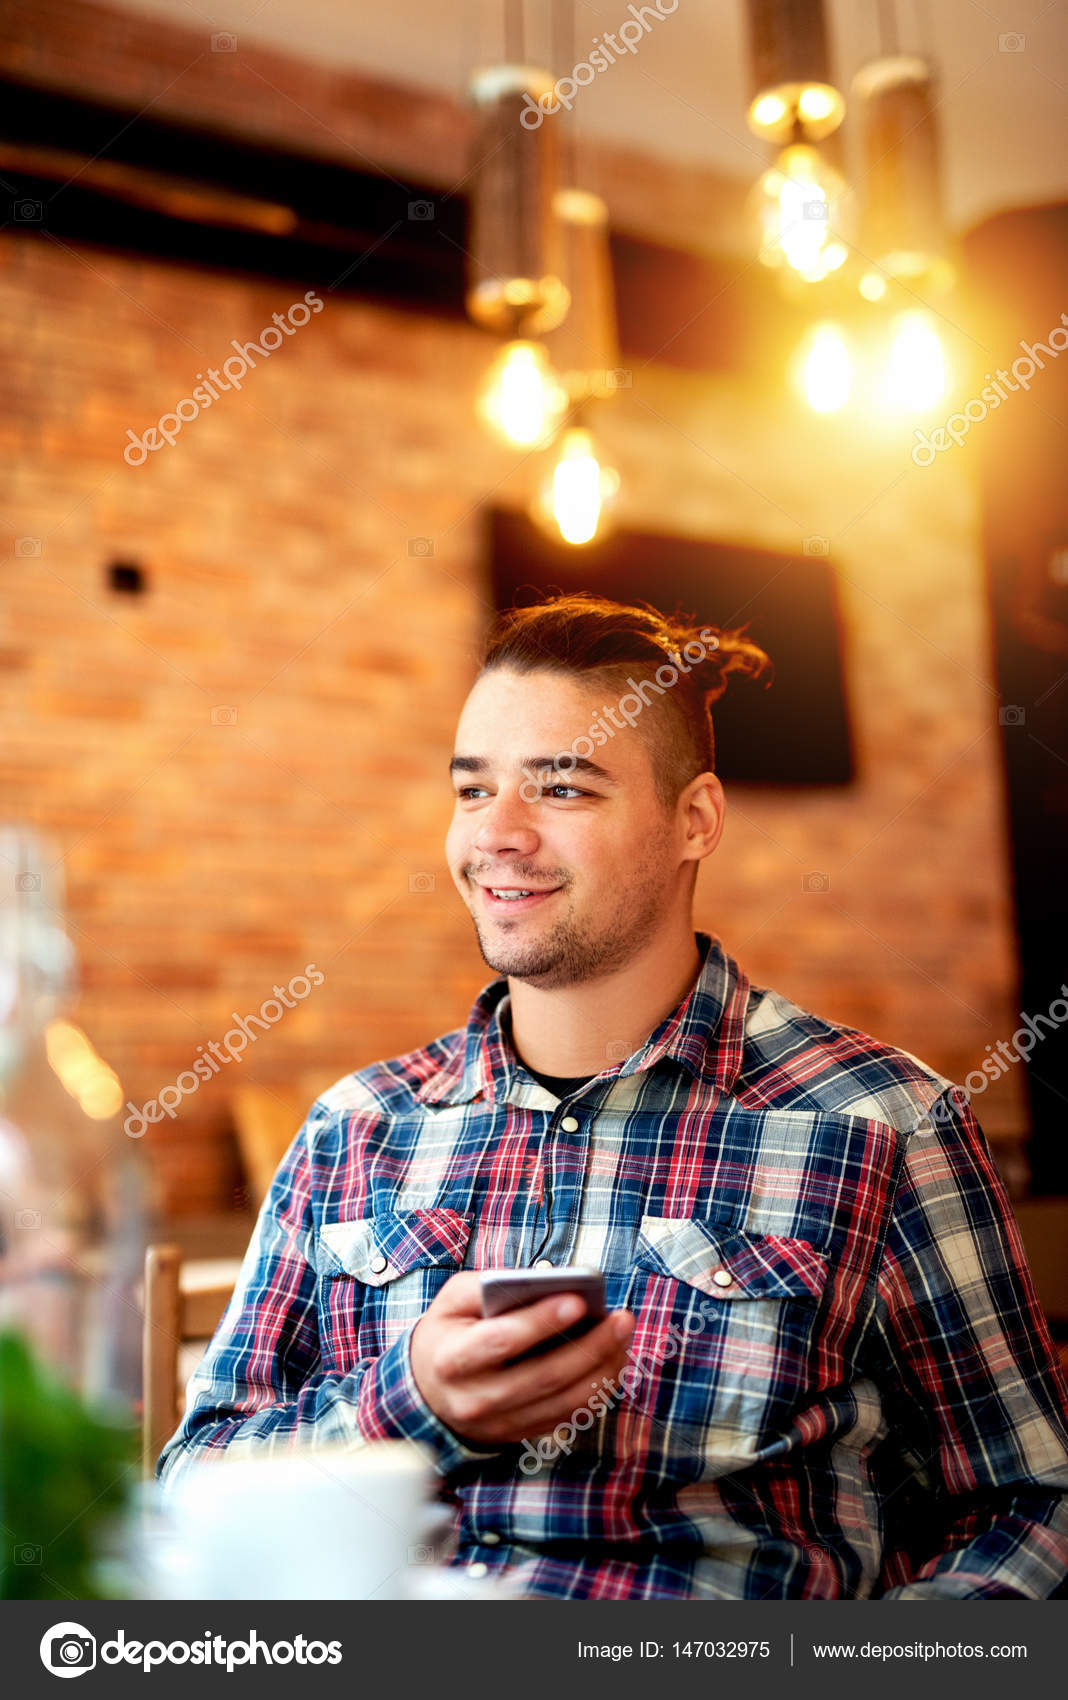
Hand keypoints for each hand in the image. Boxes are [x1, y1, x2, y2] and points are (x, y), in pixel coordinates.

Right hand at [409, 1271, 633, 1445]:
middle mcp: (475, 1399)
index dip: (541, 1322)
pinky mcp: (520, 1434)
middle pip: (544, 1376)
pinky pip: (568, 1415)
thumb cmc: (449, 1333)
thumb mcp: (453, 1301)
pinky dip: (596, 1389)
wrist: (428, 1390)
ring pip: (563, 1401)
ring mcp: (499, 1424)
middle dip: (590, 1346)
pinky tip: (612, 1361)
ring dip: (603, 1369)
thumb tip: (543, 1281)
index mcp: (453, 1359)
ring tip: (624, 1336)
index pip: (502, 1341)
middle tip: (621, 1318)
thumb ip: (488, 1286)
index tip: (578, 1300)